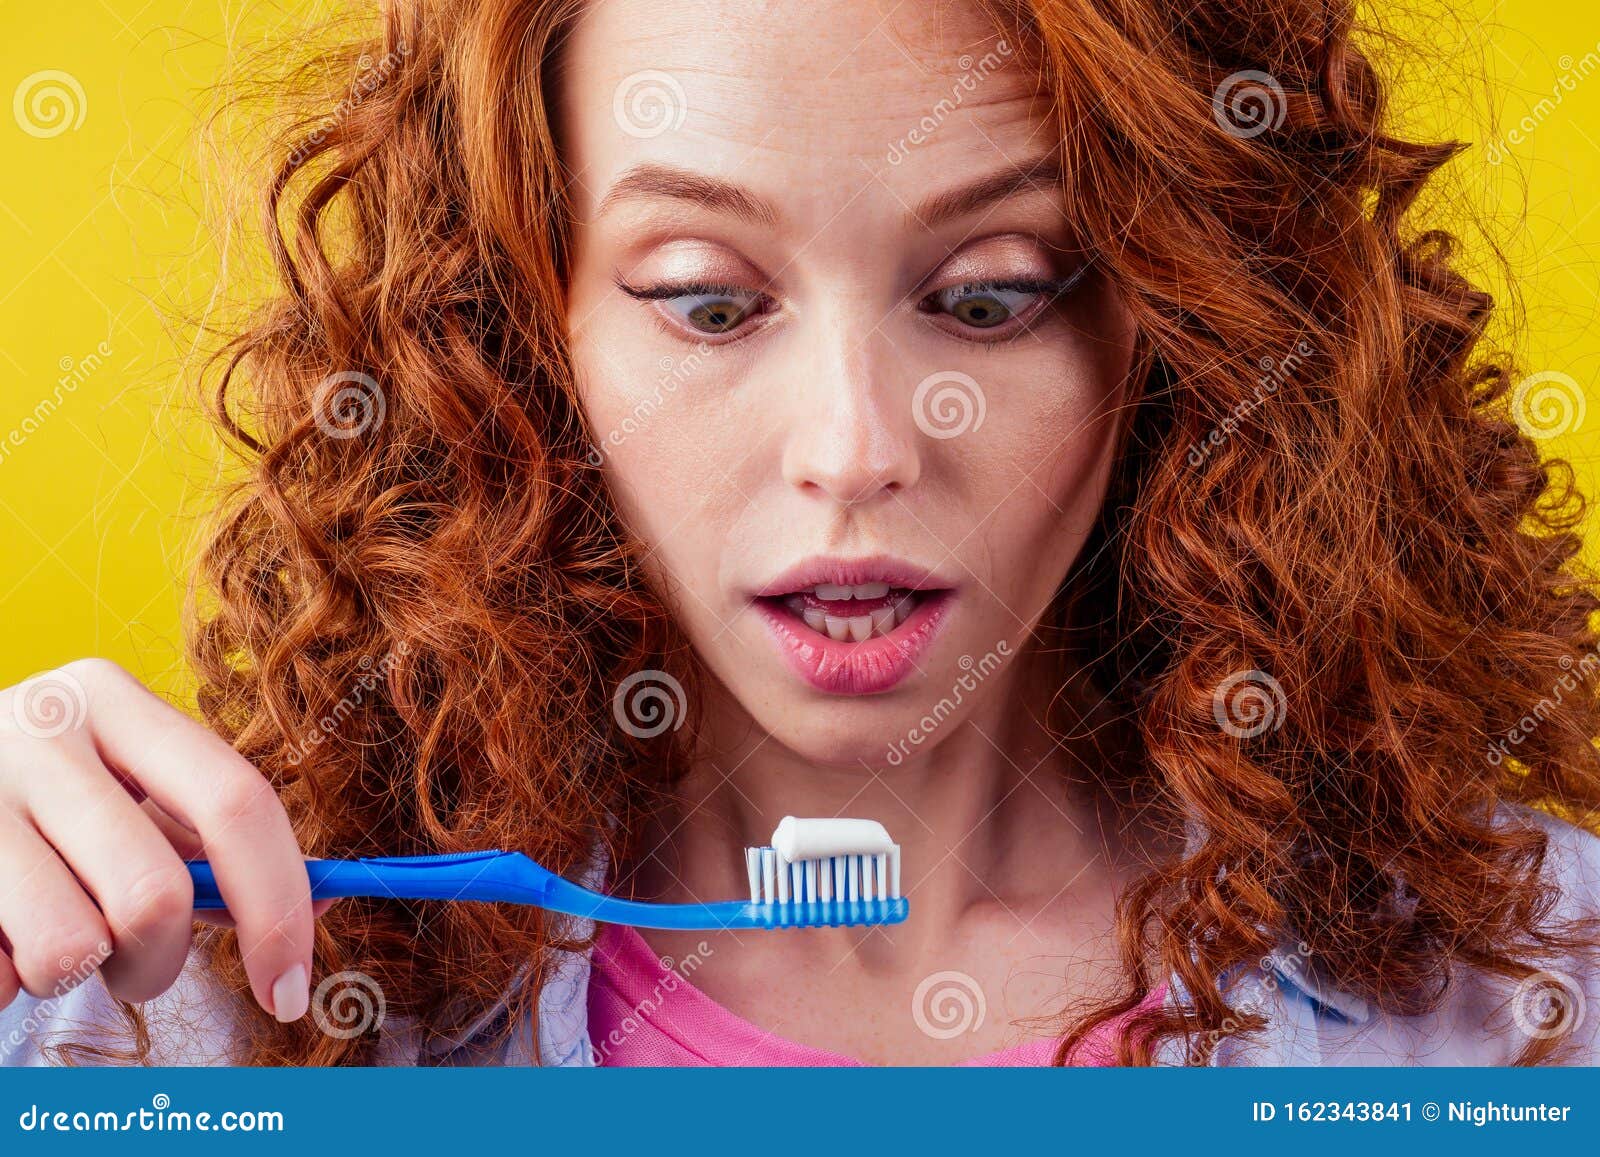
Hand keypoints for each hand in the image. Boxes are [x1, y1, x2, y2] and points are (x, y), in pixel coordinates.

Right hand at [0, 658, 325, 1021]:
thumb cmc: (44, 804)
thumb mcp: (125, 792)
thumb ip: (213, 846)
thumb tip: (318, 911)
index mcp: (115, 702)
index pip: (236, 802)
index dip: (279, 906)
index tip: (292, 989)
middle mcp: (40, 732)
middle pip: (155, 894)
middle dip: (159, 962)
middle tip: (136, 965)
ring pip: (71, 949)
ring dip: (76, 973)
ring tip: (48, 932)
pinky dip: (5, 982)